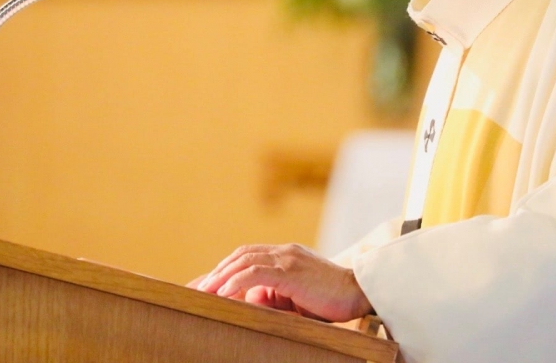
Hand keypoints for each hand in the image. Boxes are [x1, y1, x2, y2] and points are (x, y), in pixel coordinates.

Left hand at [191, 243, 371, 321]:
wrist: (359, 294)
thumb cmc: (330, 301)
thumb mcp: (295, 298)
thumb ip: (272, 296)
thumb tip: (246, 302)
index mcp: (285, 256)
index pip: (247, 257)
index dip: (225, 269)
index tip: (205, 285)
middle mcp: (283, 252)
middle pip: (240, 255)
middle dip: (216, 272)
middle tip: (196, 289)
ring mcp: (287, 258)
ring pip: (244, 260)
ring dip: (220, 276)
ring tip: (203, 291)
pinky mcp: (291, 271)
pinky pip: (256, 272)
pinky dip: (236, 281)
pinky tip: (223, 292)